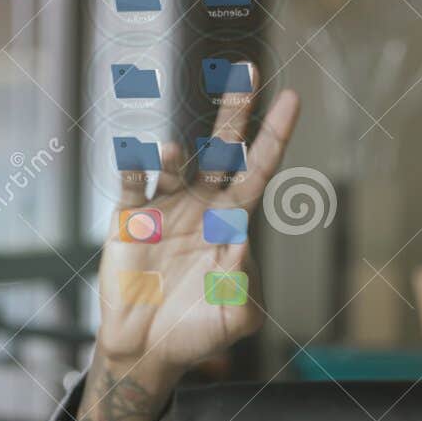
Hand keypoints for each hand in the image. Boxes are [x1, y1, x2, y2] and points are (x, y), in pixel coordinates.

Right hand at [76, 83, 301, 420]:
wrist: (146, 348)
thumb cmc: (196, 332)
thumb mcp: (232, 317)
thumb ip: (244, 288)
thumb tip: (243, 243)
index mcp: (231, 223)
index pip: (257, 172)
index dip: (274, 137)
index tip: (292, 99)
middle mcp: (201, 206)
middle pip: (222, 151)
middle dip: (236, 113)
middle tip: (249, 71)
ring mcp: (165, 210)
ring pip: (174, 165)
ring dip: (174, 155)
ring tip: (172, 151)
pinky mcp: (129, 221)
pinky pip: (132, 186)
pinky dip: (135, 169)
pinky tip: (139, 160)